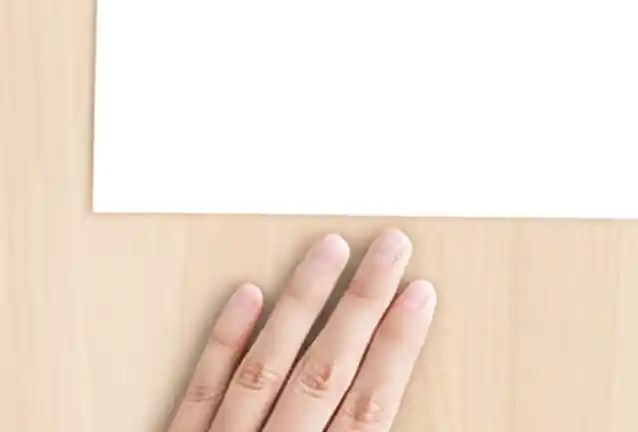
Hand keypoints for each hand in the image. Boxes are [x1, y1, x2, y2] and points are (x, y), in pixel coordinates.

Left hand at [168, 229, 437, 430]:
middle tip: (391, 247)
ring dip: (303, 303)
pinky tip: (247, 295)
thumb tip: (387, 392)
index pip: (369, 405)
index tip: (420, 295)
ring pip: (267, 367)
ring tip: (330, 249)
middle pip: (326, 371)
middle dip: (363, 303)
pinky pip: (201, 390)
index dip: (398, 347)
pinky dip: (225, 342)